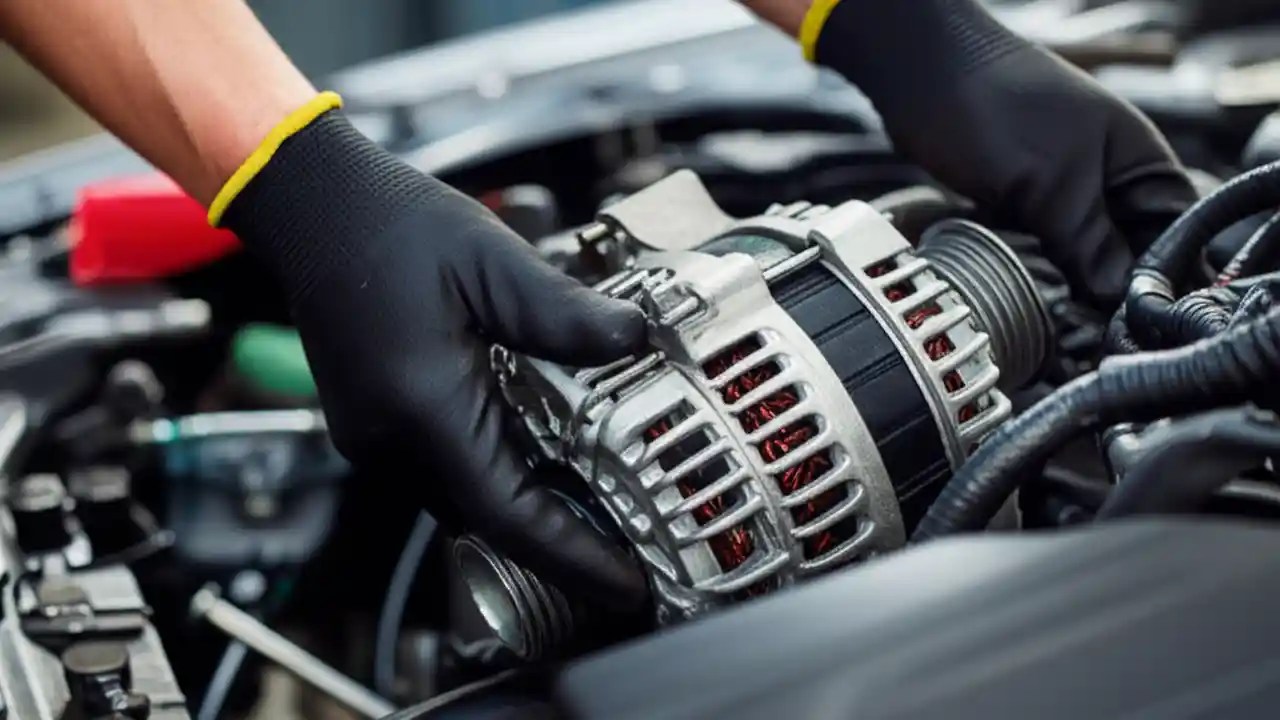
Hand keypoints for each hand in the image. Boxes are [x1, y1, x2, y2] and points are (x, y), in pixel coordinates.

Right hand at [221, 110, 649, 608]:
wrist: (313, 206)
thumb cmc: (390, 226)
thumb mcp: (492, 260)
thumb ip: (563, 312)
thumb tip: (635, 340)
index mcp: (423, 407)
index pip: (510, 515)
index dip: (575, 558)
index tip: (628, 586)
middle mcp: (391, 441)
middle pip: (490, 522)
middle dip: (562, 546)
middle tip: (633, 551)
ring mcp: (374, 440)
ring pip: (465, 504)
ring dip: (528, 513)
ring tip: (602, 510)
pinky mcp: (373, 427)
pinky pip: (443, 475)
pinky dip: (497, 480)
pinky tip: (541, 456)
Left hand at [803, 0, 1196, 308]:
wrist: (925, 75)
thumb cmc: (997, 106)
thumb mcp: (1052, 181)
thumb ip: (1088, 240)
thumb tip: (1118, 297)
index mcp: (1138, 163)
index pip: (1171, 231)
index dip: (1157, 275)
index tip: (1133, 317)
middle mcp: (1108, 181)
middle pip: (1125, 253)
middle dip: (1107, 289)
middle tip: (1087, 328)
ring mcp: (1063, 194)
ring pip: (1079, 258)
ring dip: (1068, 286)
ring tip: (1059, 320)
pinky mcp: (1023, 207)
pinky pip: (1041, 251)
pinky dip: (1035, 272)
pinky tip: (1027, 296)